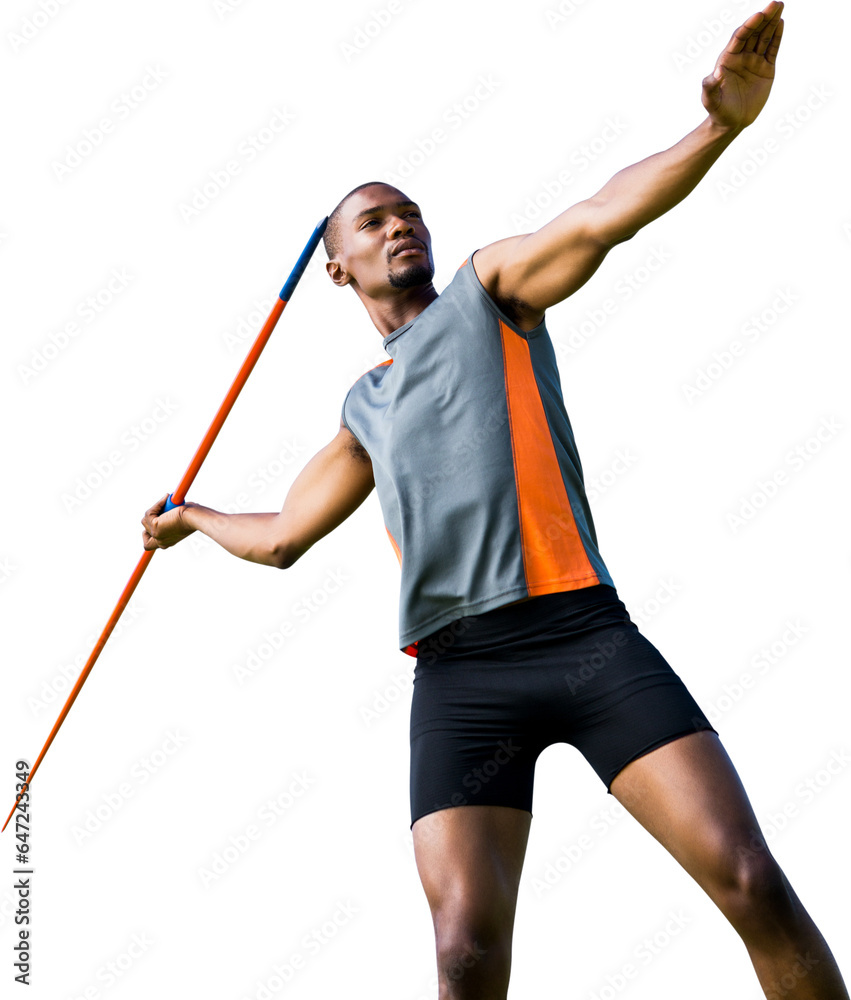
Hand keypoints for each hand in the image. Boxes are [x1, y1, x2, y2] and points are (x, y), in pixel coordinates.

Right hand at [141, 494, 197, 550]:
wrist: (196, 518)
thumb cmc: (193, 516)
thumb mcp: (178, 519)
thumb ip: (169, 517)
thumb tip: (164, 507)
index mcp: (167, 542)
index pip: (150, 544)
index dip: (147, 535)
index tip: (152, 520)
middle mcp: (160, 542)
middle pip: (145, 533)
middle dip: (148, 519)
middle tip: (160, 507)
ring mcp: (156, 535)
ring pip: (145, 521)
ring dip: (155, 509)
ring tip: (167, 502)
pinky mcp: (155, 527)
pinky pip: (149, 513)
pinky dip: (157, 504)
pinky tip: (167, 499)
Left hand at [702, 1, 783, 129]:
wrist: (731, 123)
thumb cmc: (718, 110)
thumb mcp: (711, 100)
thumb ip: (710, 87)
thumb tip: (716, 74)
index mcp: (727, 60)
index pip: (739, 38)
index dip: (748, 26)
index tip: (759, 15)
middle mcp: (741, 57)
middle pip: (753, 33)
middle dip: (763, 18)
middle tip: (775, 3)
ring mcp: (754, 62)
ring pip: (764, 38)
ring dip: (772, 22)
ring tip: (780, 6)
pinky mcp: (766, 69)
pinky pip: (772, 49)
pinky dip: (777, 37)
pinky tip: (781, 23)